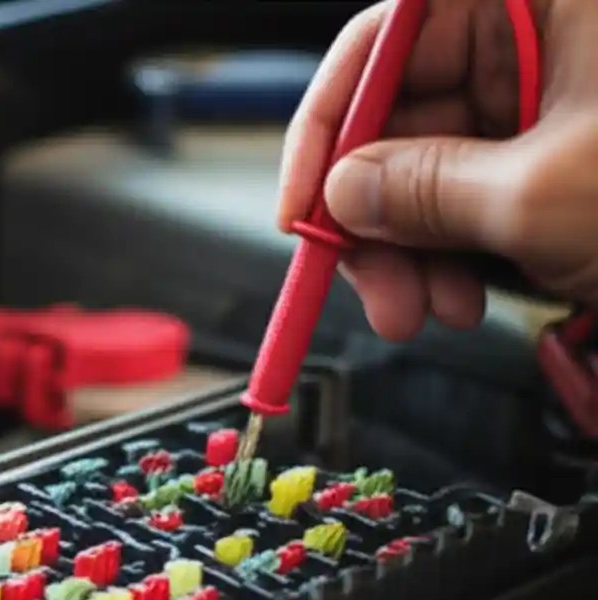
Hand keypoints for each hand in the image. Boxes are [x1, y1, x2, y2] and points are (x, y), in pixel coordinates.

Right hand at [279, 0, 597, 340]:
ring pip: (429, 169)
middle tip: (361, 282)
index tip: (302, 201)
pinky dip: (451, 256)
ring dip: (407, 252)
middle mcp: (535, 44)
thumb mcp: (543, 195)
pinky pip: (471, 201)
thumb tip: (342, 194)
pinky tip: (457, 299)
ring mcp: (548, 104)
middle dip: (372, 213)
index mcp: (539, 6)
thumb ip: (426, 189)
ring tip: (417, 312)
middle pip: (400, 115)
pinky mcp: (555, 160)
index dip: (330, 119)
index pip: (388, 37)